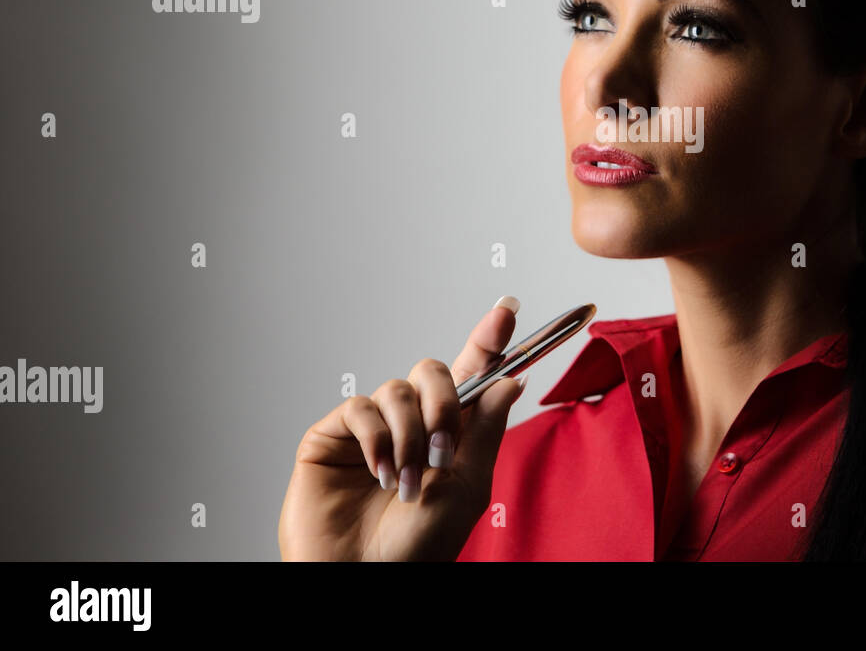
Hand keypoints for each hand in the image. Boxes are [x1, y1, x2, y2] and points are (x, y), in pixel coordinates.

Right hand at [277, 297, 525, 559]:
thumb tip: (512, 379)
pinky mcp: (333, 436)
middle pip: (432, 370)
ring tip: (406, 482)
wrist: (365, 577)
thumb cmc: (417, 548)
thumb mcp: (466, 487)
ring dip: (409, 435)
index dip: (488, 339)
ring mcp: (372, 428)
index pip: (471, 374)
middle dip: (443, 403)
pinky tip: (379, 471)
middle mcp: (411, 424)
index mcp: (449, 433)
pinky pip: (360, 407)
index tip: (507, 309)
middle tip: (442, 450)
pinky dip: (376, 437)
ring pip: (397, 389)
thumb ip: (485, 429)